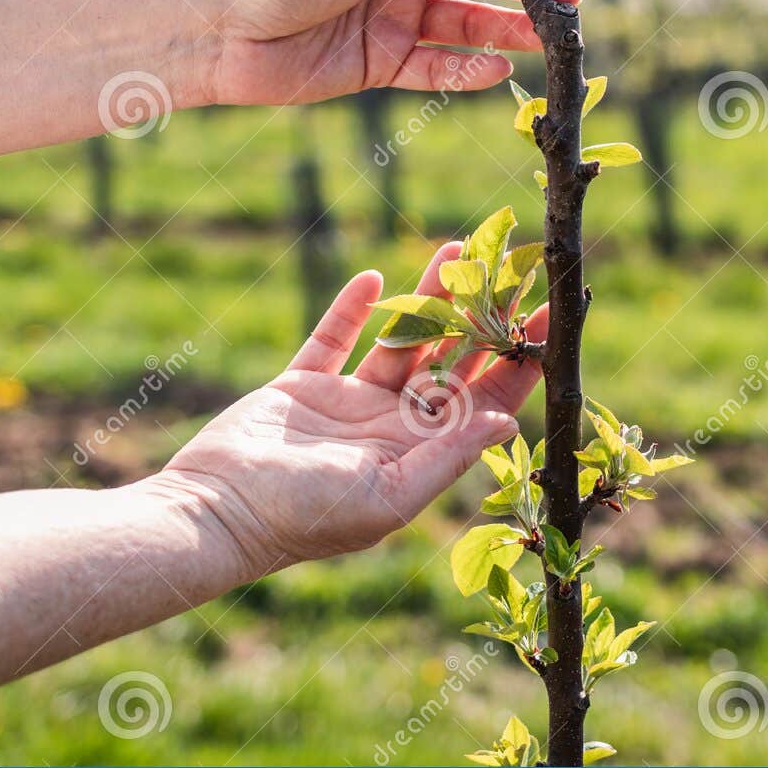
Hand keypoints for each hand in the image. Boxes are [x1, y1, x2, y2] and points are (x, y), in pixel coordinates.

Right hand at [151, 242, 549, 574]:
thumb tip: (506, 420)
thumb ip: (446, 456)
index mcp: (420, 454)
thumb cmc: (304, 519)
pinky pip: (333, 337)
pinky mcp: (302, 385)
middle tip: (510, 264)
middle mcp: (392, 426)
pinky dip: (351, 308)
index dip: (520, 358)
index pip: (485, 398)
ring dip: (427, 296)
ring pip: (400, 337)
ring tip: (455, 248)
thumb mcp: (387, 497)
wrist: (215, 514)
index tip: (551, 317)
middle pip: (450, 359)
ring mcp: (348, 404)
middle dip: (481, 314)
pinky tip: (375, 278)